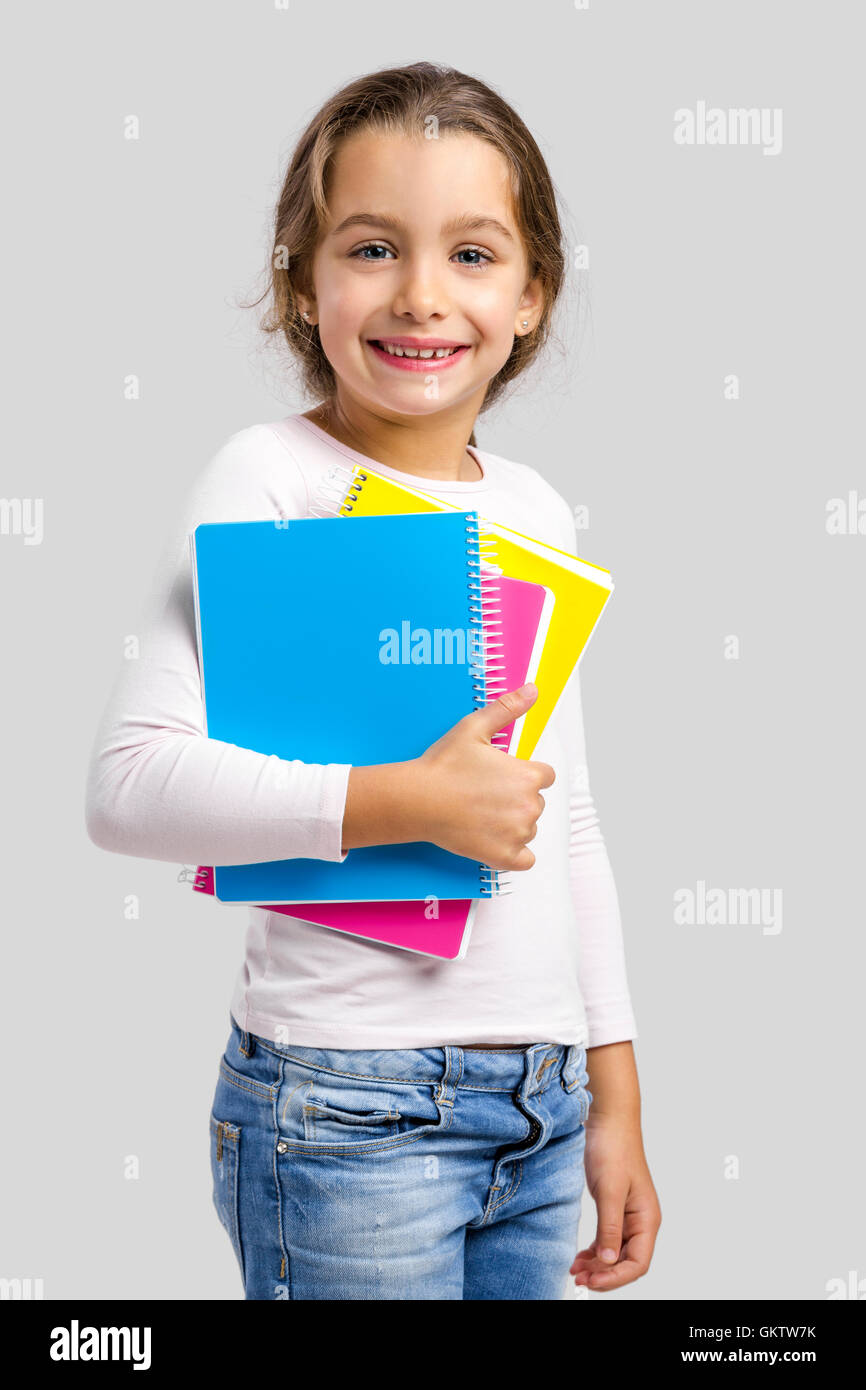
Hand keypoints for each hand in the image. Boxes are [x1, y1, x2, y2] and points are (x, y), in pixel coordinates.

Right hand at [414, 683, 554, 870]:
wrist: (417, 799)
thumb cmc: (443, 766)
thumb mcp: (475, 728)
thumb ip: (508, 709)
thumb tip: (533, 690)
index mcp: (528, 776)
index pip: (545, 776)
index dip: (524, 774)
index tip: (501, 776)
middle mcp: (529, 806)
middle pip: (536, 802)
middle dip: (516, 798)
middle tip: (485, 794)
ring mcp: (518, 834)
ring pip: (528, 828)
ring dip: (513, 824)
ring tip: (482, 814)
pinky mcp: (504, 857)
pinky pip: (525, 859)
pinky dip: (514, 853)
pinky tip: (494, 840)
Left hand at [571, 1112, 661, 1291]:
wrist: (608, 1121)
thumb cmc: (614, 1150)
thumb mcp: (610, 1191)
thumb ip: (609, 1228)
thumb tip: (608, 1261)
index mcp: (647, 1219)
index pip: (638, 1263)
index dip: (616, 1277)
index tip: (592, 1282)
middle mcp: (641, 1222)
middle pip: (626, 1262)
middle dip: (604, 1274)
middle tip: (578, 1278)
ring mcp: (628, 1216)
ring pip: (615, 1253)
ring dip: (597, 1265)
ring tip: (575, 1271)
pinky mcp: (614, 1209)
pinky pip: (607, 1240)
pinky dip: (595, 1252)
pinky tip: (580, 1257)